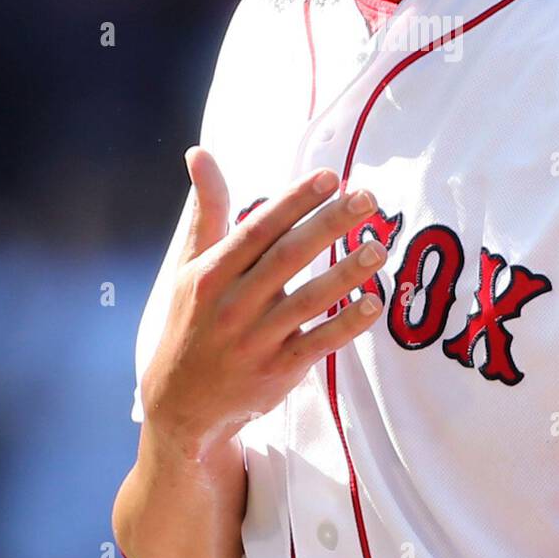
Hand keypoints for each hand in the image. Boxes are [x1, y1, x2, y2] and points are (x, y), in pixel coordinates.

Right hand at [140, 146, 386, 456]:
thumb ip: (206, 211)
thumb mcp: (189, 266)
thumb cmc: (192, 321)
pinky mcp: (278, 371)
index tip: (330, 176)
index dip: (294, 202)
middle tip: (368, 198)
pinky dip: (345, 325)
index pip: (258, 230)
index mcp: (211, 274)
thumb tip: (198, 153)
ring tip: (378, 247)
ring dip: (345, 273)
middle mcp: (233, 305)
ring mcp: (256, 340)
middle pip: (287, 259)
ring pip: (307, 301)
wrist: (180, 405)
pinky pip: (318, 344)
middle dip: (329, 226)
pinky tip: (373, 302)